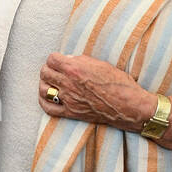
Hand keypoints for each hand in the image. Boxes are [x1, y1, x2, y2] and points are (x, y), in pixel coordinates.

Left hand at [38, 50, 153, 131]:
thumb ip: (81, 61)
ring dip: (45, 84)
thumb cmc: (118, 83)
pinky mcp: (71, 112)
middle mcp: (69, 84)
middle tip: (54, 70)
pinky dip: (45, 102)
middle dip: (48, 69)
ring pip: (44, 90)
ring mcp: (69, 99)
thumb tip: (69, 60)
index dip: (54, 58)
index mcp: (75, 69)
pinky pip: (49, 108)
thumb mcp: (100, 64)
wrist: (127, 105)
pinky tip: (47, 97)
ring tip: (50, 82)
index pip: (52, 59)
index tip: (58, 60)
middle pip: (45, 73)